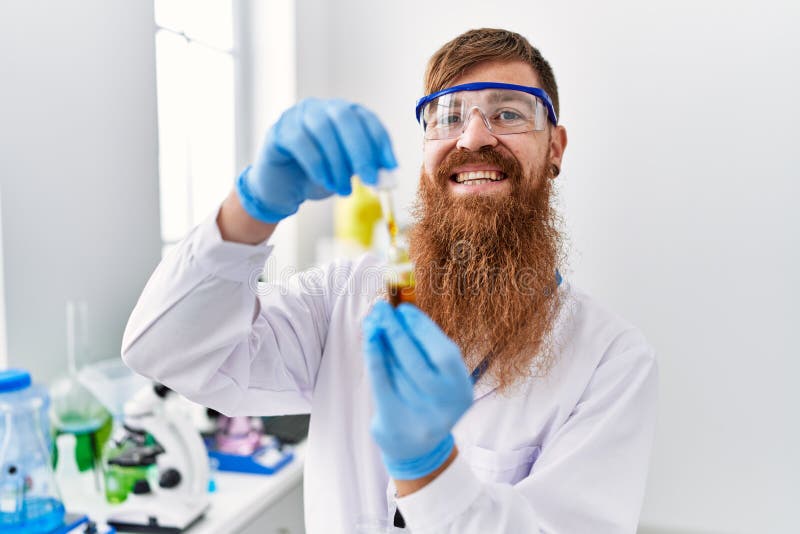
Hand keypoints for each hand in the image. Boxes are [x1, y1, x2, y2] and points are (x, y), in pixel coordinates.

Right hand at [236, 98, 396, 222]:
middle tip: (370, 180)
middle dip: (361, 151)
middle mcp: (319, 108)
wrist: (281, 191)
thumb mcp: (347, 172)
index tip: (391, 166)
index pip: (366, 118)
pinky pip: (301, 143)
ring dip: (339, 164)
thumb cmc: (317, 177)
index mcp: (341, 113)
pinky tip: (325, 182)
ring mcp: (296, 116)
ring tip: (345, 190)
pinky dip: (318, 165)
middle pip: (345, 118)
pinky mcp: (278, 131)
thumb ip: (365, 167)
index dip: (381, 141)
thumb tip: (387, 172)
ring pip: (323, 130)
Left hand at [362, 301, 472, 479]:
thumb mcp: (435, 378)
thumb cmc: (424, 400)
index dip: (424, 329)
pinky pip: (381, 384)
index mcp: (462, 392)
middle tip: (382, 309)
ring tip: (373, 321)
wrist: (416, 451)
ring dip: (383, 341)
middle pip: (418, 363)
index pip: (445, 354)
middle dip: (398, 331)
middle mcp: (446, 408)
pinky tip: (369, 338)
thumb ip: (424, 349)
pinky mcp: (395, 424)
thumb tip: (400, 312)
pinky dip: (374, 357)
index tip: (405, 309)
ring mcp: (420, 420)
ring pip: (397, 371)